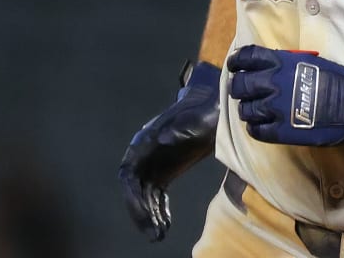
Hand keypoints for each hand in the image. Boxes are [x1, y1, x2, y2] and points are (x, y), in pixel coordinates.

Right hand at [118, 60, 221, 241]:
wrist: (215, 108)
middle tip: (155, 234)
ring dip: (149, 216)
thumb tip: (163, 139)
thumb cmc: (204, 113)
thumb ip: (179, 129)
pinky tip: (166, 223)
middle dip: (140, 213)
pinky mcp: (164, 171)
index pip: (128, 175)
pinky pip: (155, 195)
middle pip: (134, 190)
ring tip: (160, 235)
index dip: (132, 197)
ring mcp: (153, 164)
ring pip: (144, 196)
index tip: (146, 214)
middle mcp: (144, 154)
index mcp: (145, 141)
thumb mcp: (195, 119)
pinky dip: (159, 210)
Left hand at [226, 46, 343, 145]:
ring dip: (247, 110)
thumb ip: (286, 64)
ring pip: (245, 109)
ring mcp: (274, 108)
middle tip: (243, 92)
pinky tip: (261, 126)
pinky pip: (256, 130)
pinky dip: (255, 128)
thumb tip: (271, 68)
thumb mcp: (309, 62)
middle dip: (239, 88)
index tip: (235, 67)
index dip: (237, 62)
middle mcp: (272, 82)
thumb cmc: (337, 80)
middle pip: (240, 85)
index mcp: (281, 62)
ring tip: (254, 112)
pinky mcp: (279, 130)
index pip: (247, 58)